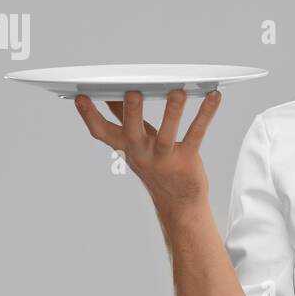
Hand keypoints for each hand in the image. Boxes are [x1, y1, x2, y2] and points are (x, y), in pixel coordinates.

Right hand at [74, 88, 221, 211]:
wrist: (178, 203)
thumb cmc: (156, 166)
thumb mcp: (136, 145)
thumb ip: (125, 120)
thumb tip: (112, 96)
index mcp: (126, 147)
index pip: (101, 132)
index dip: (89, 116)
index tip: (80, 97)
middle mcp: (141, 153)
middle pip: (132, 131)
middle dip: (132, 112)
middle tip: (132, 92)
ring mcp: (163, 158)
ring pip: (166, 135)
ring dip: (172, 112)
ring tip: (178, 92)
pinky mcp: (186, 160)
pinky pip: (196, 134)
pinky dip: (205, 114)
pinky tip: (214, 97)